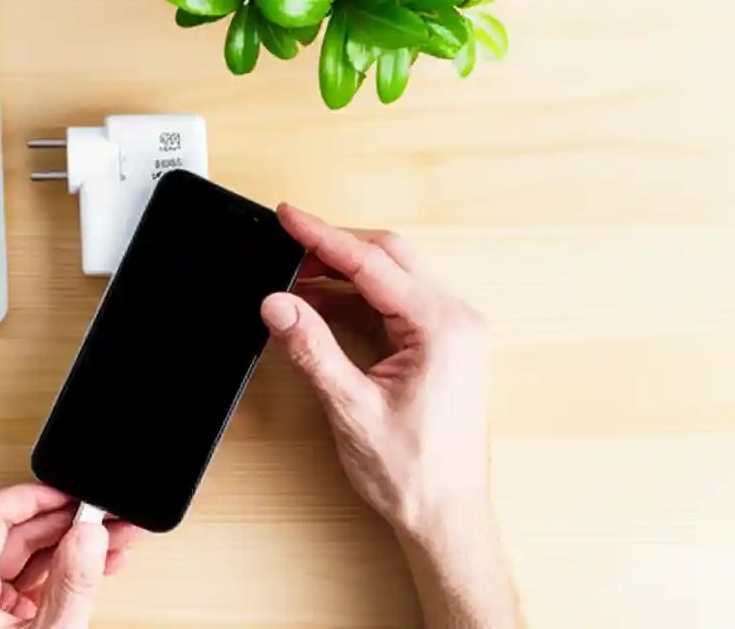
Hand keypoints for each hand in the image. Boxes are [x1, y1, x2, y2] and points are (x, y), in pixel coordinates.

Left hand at [0, 484, 143, 628]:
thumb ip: (70, 588)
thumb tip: (86, 538)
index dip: (38, 495)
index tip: (75, 494)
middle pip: (9, 537)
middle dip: (64, 524)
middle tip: (106, 518)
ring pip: (16, 563)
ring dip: (65, 550)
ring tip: (111, 543)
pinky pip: (15, 589)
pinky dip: (52, 578)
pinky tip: (89, 570)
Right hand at [260, 205, 490, 536]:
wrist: (446, 517)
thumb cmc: (414, 474)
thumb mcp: (352, 409)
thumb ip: (313, 349)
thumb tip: (278, 305)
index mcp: (442, 328)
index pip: (373, 264)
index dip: (323, 237)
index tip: (288, 217)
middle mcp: (456, 321)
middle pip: (389, 256)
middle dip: (334, 246)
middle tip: (287, 241)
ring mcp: (453, 331)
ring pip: (394, 275)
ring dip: (346, 271)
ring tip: (296, 274)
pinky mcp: (442, 345)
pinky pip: (397, 302)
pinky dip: (359, 296)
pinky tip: (324, 302)